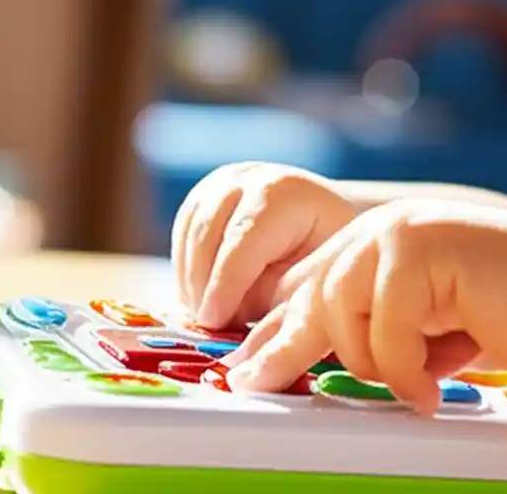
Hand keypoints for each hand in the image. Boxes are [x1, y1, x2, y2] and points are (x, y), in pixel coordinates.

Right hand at [172, 162, 357, 328]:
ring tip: (211, 317)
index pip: (242, 242)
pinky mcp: (202, 197)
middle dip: (204, 289)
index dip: (224, 287)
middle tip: (210, 328)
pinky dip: (188, 272)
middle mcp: (247, 178)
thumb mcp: (308, 279)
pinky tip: (205, 296)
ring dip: (193, 283)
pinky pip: (182, 238)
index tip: (214, 322)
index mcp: (284, 191)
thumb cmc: (322, 254)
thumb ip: (271, 299)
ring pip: (189, 239)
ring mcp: (220, 183)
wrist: (325, 217)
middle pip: (207, 238)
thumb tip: (228, 327)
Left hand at [222, 199, 506, 413]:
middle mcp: (385, 228)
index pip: (313, 283)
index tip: (247, 369)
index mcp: (385, 238)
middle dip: (289, 349)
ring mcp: (402, 234)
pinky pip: (386, 331)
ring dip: (377, 365)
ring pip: (343, 317)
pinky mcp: (421, 253)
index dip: (275, 329)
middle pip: (313, 297)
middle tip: (255, 386)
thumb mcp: (428, 323)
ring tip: (416, 384)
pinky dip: (407, 370)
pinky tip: (434, 386)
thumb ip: (377, 328)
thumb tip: (309, 360)